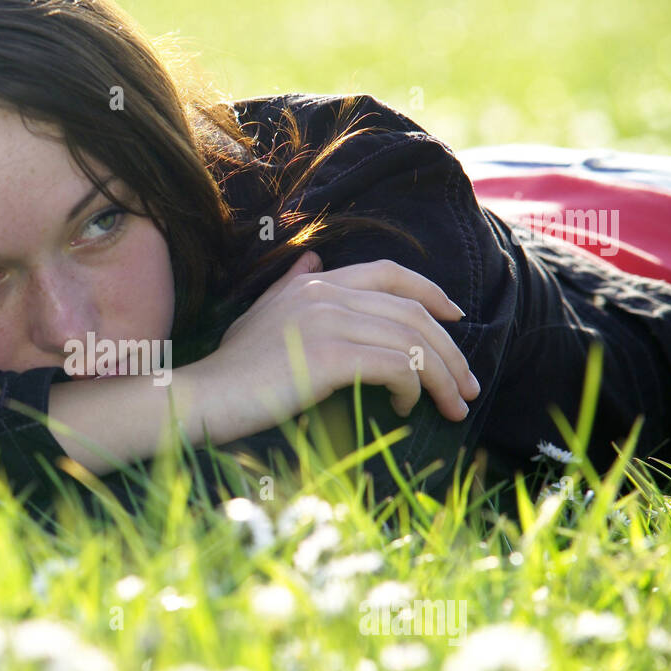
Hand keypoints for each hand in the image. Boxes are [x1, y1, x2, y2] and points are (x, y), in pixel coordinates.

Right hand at [207, 251, 480, 428]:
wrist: (202, 397)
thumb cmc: (230, 370)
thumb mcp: (260, 317)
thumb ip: (290, 288)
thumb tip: (312, 262)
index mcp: (314, 284)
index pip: (389, 274)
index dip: (431, 292)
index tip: (456, 318)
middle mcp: (326, 293)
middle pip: (413, 313)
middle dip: (450, 352)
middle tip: (467, 387)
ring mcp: (328, 322)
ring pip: (413, 343)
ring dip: (442, 378)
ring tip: (452, 407)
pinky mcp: (331, 356)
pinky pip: (397, 366)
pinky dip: (413, 389)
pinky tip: (404, 409)